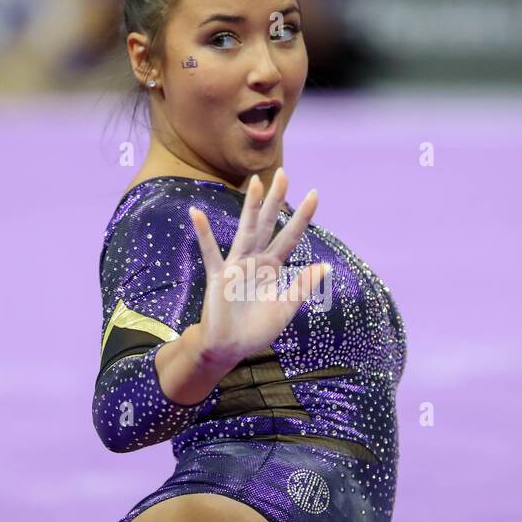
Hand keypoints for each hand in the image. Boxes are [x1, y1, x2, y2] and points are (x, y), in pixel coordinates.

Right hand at [188, 167, 327, 368]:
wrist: (229, 348)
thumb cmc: (255, 330)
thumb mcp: (285, 309)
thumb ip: (302, 286)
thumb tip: (325, 266)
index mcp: (272, 267)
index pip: (290, 237)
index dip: (303, 217)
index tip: (315, 194)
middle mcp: (255, 260)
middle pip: (269, 224)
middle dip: (276, 200)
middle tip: (284, 173)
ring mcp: (236, 265)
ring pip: (246, 230)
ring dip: (251, 207)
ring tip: (256, 182)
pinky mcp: (218, 275)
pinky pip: (211, 251)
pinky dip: (204, 233)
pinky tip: (196, 213)